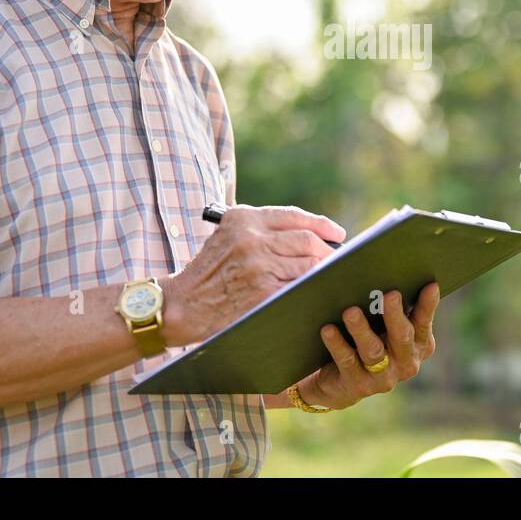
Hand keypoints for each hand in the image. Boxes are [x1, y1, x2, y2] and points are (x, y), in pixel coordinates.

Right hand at [166, 204, 345, 344]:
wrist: (183, 303)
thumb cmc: (209, 270)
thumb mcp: (227, 235)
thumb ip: (260, 228)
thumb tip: (309, 233)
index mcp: (243, 218)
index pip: (293, 216)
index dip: (321, 224)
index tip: (336, 232)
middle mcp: (251, 237)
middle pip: (306, 239)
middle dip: (328, 249)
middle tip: (337, 257)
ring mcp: (258, 265)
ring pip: (307, 264)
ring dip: (323, 270)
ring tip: (330, 274)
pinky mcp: (262, 291)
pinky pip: (298, 286)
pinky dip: (311, 288)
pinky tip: (316, 290)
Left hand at [292, 283, 439, 410]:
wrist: (340, 381)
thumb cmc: (368, 337)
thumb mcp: (383, 323)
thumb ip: (392, 304)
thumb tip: (388, 269)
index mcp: (419, 344)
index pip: (423, 322)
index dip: (428, 305)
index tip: (430, 284)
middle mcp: (406, 363)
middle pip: (402, 337)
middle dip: (395, 315)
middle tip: (390, 294)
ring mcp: (383, 378)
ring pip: (373, 352)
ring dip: (362, 330)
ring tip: (350, 311)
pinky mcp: (357, 386)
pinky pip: (347, 362)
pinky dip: (338, 344)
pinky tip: (328, 329)